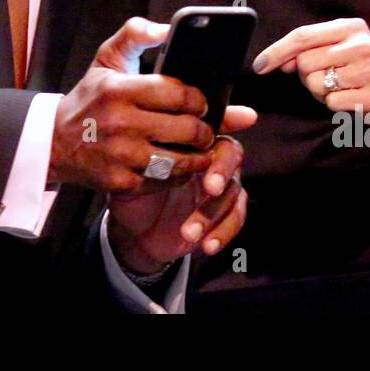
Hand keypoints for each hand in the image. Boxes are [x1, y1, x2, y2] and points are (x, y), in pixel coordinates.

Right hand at [50, 17, 221, 193]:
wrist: (54, 142)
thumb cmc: (89, 98)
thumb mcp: (106, 58)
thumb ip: (136, 34)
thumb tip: (167, 29)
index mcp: (119, 90)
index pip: (179, 94)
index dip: (199, 100)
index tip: (201, 103)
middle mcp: (119, 123)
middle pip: (186, 129)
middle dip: (203, 129)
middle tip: (203, 128)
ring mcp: (120, 156)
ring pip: (181, 160)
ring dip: (197, 156)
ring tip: (198, 149)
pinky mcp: (121, 182)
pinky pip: (165, 181)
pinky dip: (178, 175)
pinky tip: (177, 165)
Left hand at [107, 111, 254, 274]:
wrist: (134, 228)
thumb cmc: (134, 187)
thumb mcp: (135, 169)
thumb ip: (148, 152)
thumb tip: (155, 125)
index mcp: (191, 140)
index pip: (213, 126)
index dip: (225, 127)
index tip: (218, 147)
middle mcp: (211, 158)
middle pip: (232, 154)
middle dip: (222, 171)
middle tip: (211, 187)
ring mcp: (221, 185)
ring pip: (232, 192)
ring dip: (212, 214)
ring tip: (188, 233)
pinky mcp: (224, 212)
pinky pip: (235, 219)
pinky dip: (223, 233)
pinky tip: (207, 245)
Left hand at [253, 17, 369, 113]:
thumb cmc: (364, 70)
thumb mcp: (340, 50)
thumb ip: (309, 51)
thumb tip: (278, 62)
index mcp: (350, 27)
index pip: (302, 36)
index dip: (276, 51)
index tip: (259, 66)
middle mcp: (361, 44)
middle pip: (304, 63)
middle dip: (306, 76)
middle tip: (328, 78)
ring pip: (316, 85)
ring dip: (321, 93)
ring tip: (343, 88)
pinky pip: (332, 103)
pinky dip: (335, 106)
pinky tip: (353, 99)